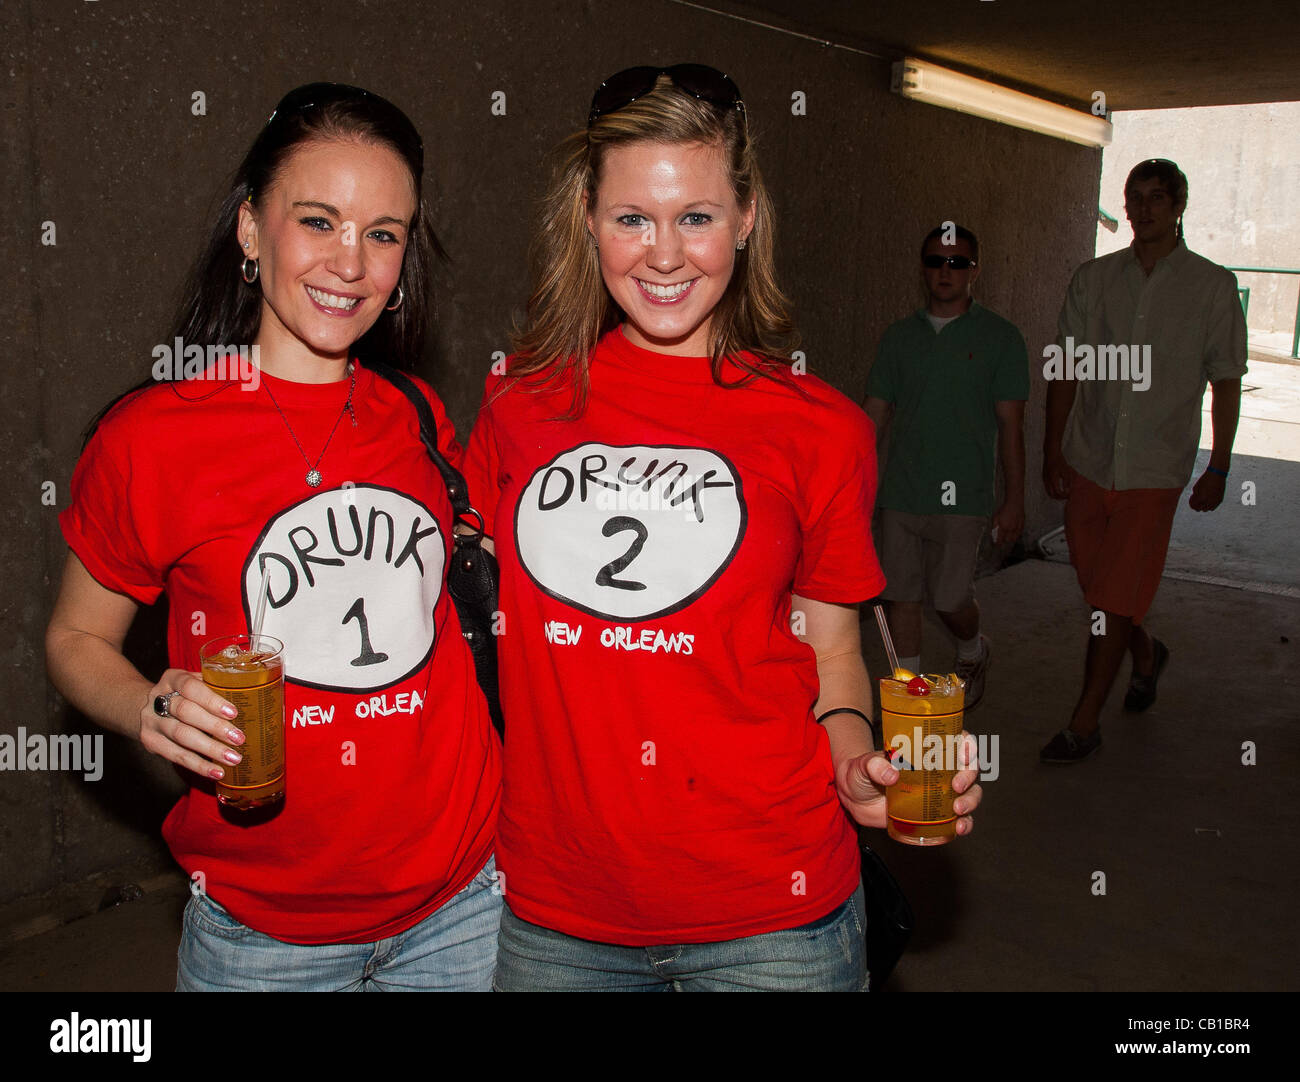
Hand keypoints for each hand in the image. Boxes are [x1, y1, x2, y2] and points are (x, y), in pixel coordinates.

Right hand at [139, 668, 243, 779]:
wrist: (142, 706)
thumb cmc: (181, 695)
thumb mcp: (193, 683)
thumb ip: (215, 687)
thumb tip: (256, 699)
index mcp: (173, 679)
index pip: (190, 686)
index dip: (211, 700)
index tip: (233, 712)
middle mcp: (158, 698)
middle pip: (186, 712)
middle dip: (214, 726)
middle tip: (239, 738)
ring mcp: (152, 721)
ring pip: (181, 735)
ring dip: (210, 749)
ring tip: (233, 758)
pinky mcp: (151, 742)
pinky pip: (176, 756)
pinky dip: (198, 765)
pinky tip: (216, 771)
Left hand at [834, 733, 982, 835]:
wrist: (855, 798)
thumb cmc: (861, 773)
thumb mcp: (863, 764)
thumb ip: (873, 765)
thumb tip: (892, 774)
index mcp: (925, 750)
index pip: (956, 740)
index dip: (967, 745)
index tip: (963, 756)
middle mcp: (938, 769)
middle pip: (968, 767)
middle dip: (969, 776)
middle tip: (957, 786)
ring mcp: (940, 792)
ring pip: (970, 793)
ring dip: (971, 801)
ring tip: (958, 810)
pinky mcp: (936, 814)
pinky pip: (960, 819)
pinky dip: (965, 823)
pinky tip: (960, 828)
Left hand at [991, 501, 1024, 546]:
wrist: (1015, 503)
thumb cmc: (1004, 509)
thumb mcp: (996, 517)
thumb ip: (995, 526)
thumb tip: (993, 533)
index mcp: (1003, 527)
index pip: (1000, 539)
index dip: (998, 543)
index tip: (996, 544)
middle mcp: (1011, 529)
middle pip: (1008, 540)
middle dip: (1004, 541)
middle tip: (1002, 539)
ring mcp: (1017, 528)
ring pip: (1014, 538)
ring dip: (1010, 539)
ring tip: (1007, 537)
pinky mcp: (1022, 525)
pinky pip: (1019, 534)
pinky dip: (1016, 536)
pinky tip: (1013, 534)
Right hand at [1042, 449, 1073, 499]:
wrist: (1051, 454)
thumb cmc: (1059, 461)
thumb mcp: (1066, 472)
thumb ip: (1067, 482)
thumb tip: (1068, 491)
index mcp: (1053, 480)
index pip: (1058, 493)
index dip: (1064, 496)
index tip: (1069, 495)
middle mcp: (1047, 481)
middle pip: (1052, 495)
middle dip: (1059, 497)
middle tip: (1066, 496)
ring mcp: (1044, 479)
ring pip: (1048, 492)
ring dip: (1055, 495)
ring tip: (1062, 493)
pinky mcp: (1044, 477)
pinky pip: (1047, 487)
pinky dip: (1052, 490)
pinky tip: (1057, 488)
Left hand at [1188, 468, 1226, 511]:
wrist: (1217, 474)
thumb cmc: (1205, 479)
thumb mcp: (1196, 487)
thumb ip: (1194, 495)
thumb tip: (1194, 501)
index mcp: (1201, 498)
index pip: (1194, 506)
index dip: (1191, 504)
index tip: (1191, 502)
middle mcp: (1209, 501)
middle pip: (1200, 509)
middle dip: (1196, 506)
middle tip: (1195, 503)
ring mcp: (1215, 501)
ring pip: (1207, 509)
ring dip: (1203, 507)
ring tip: (1201, 502)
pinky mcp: (1220, 500)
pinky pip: (1213, 507)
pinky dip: (1209, 506)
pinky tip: (1207, 502)